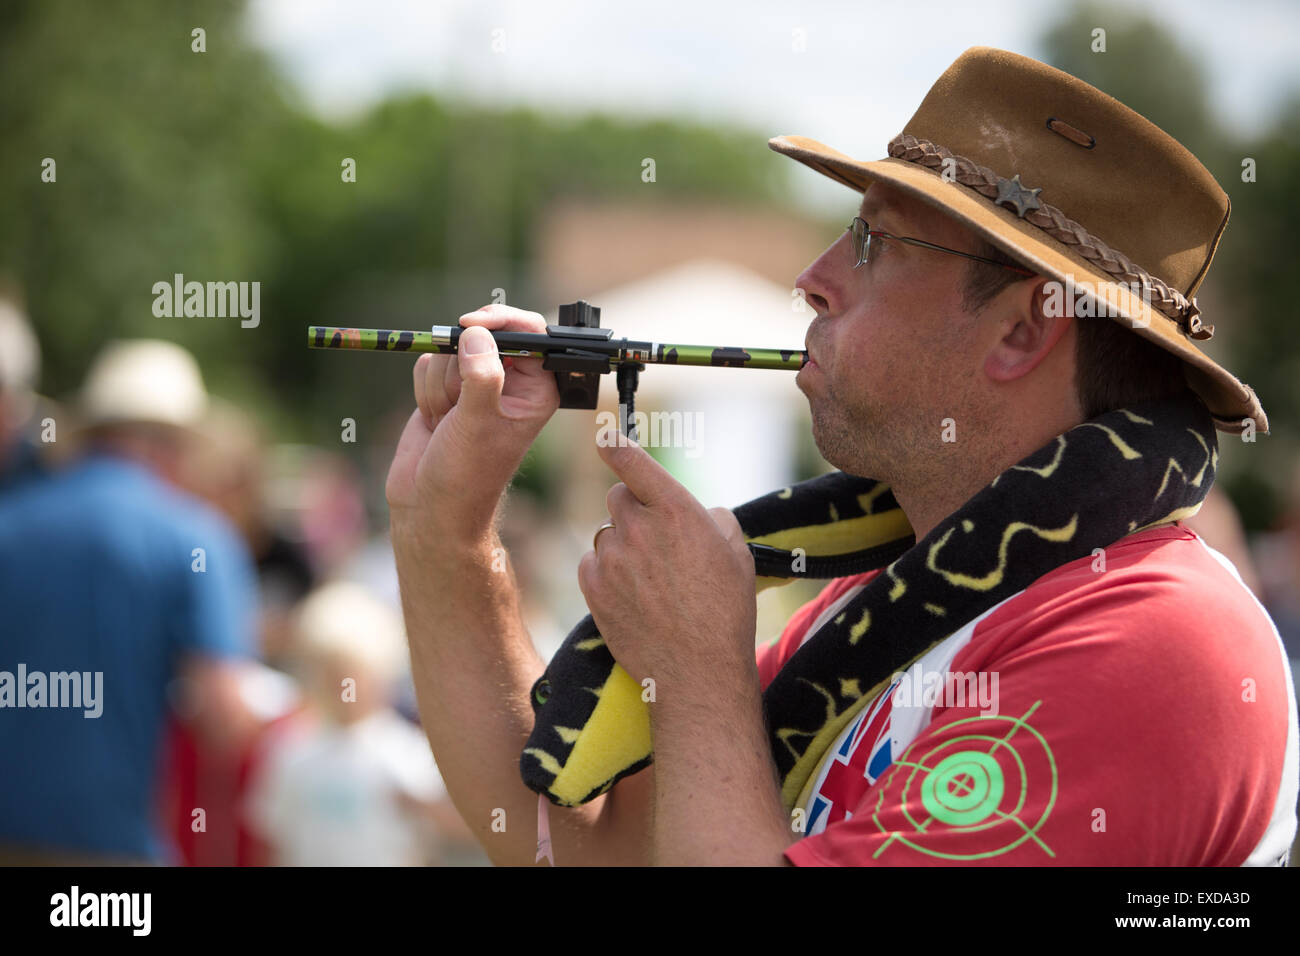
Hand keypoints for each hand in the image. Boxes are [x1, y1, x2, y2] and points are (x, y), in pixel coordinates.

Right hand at [386, 305, 559, 539]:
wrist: (429, 506)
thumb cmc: (466, 475)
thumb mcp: (479, 423)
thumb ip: (481, 376)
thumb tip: (475, 334)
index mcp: (536, 388)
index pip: (529, 332)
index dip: (499, 321)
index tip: (469, 323)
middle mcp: (509, 383)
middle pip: (480, 336)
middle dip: (460, 368)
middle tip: (459, 405)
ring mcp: (475, 385)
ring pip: (449, 351)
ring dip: (440, 387)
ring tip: (448, 423)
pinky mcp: (445, 390)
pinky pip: (428, 365)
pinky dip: (424, 392)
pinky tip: (435, 422)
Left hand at [576, 428, 756, 691]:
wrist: (697, 672)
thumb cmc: (725, 613)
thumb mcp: (737, 555)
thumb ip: (714, 520)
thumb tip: (701, 513)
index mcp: (676, 510)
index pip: (633, 462)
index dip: (615, 443)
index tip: (603, 434)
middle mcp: (638, 527)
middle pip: (618, 497)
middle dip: (634, 508)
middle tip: (656, 539)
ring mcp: (612, 558)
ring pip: (605, 532)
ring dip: (622, 545)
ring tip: (651, 580)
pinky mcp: (593, 588)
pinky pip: (591, 563)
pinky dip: (605, 572)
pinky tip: (632, 595)